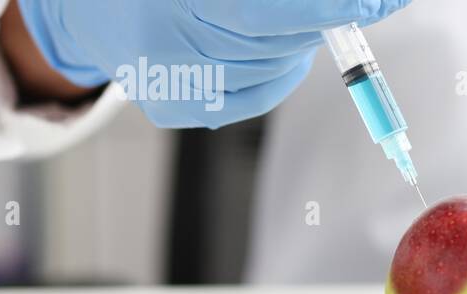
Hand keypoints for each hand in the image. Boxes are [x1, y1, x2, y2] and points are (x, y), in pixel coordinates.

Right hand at [15, 0, 411, 127]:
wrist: (89, 7)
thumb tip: (355, 1)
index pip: (267, 12)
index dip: (328, 10)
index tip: (377, 3)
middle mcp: (165, 38)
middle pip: (278, 38)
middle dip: (322, 17)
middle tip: (353, 1)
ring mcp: (167, 82)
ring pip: (275, 65)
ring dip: (293, 39)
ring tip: (263, 15)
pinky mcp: (175, 109)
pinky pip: (258, 93)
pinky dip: (275, 68)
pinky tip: (255, 46)